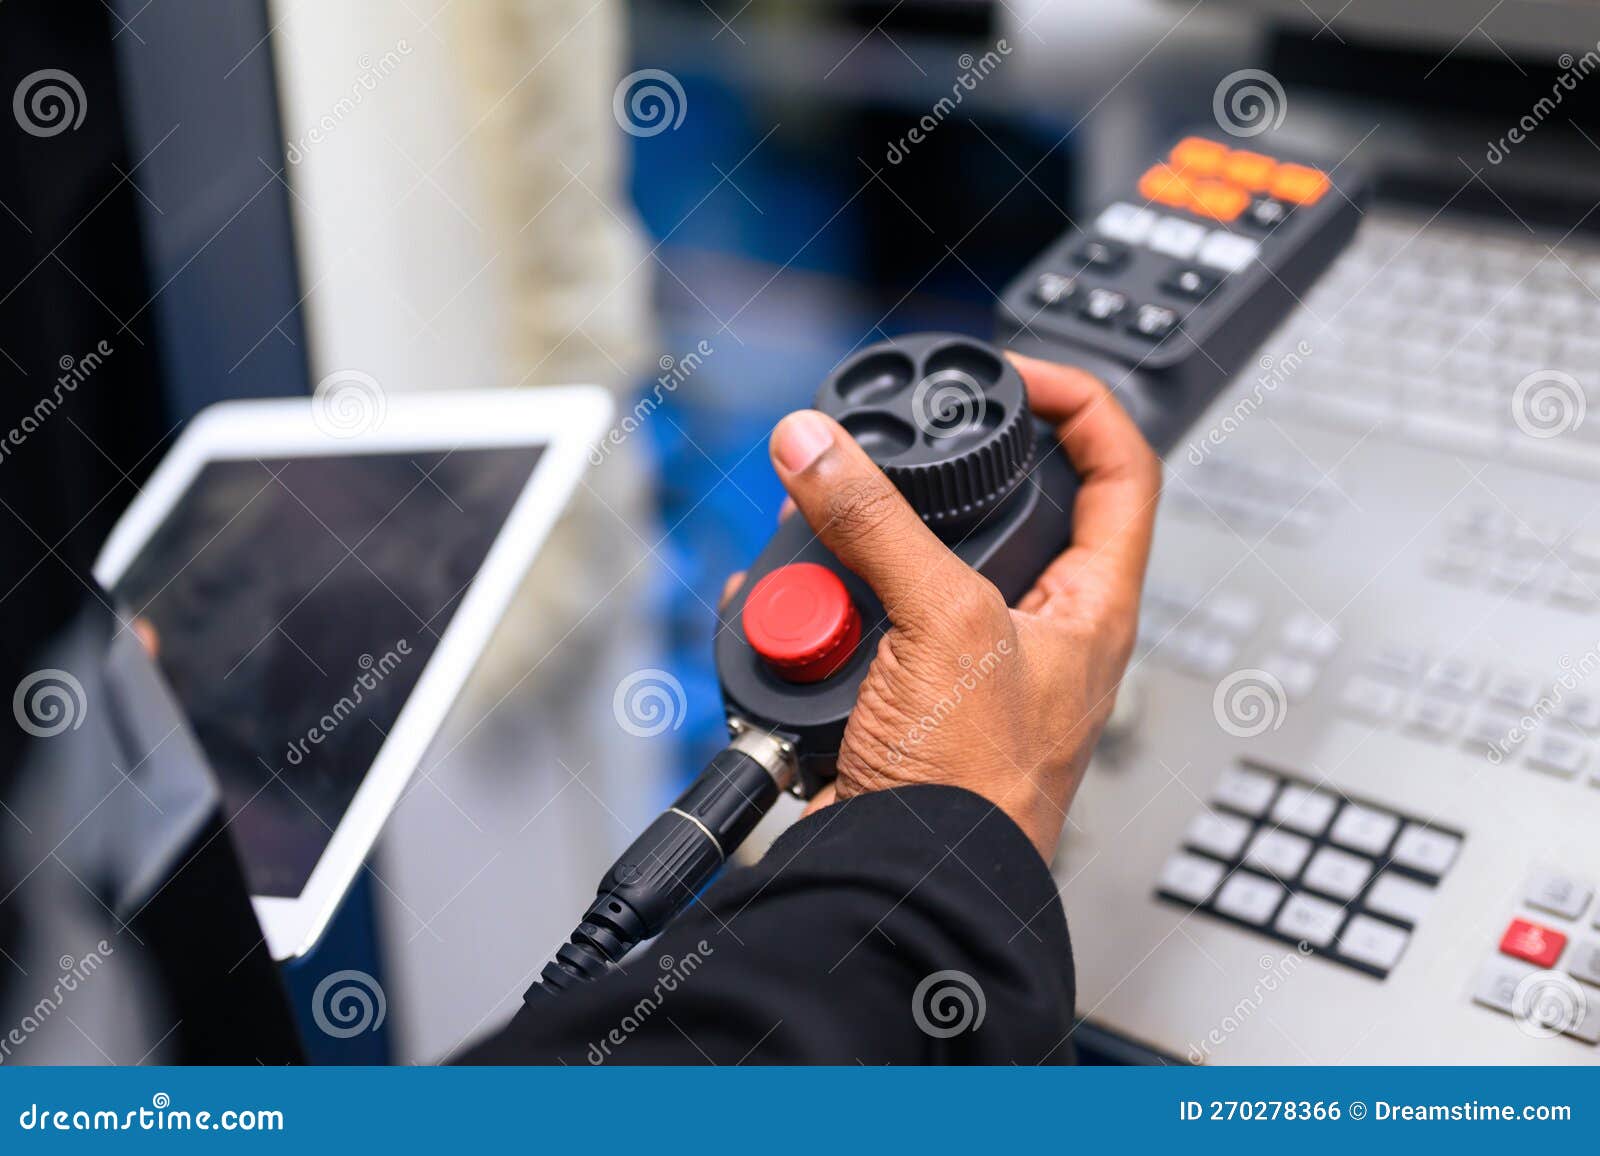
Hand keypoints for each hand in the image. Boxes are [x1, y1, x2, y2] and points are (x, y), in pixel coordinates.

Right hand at [726, 353, 1160, 859]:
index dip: (1078, 403)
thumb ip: (880, 525)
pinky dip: (806, 612)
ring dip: (844, 554)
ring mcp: (956, 663)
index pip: (1119, 469)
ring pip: (900, 566)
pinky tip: (776, 612)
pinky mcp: (893, 693)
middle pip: (988, 510)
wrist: (903, 891)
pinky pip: (848, 624)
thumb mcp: (943, 627)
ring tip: (811, 550)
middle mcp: (1031, 629)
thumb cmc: (975, 793)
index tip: (1012, 375)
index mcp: (1089, 605)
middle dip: (914, 488)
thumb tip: (818, 448)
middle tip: (867, 464)